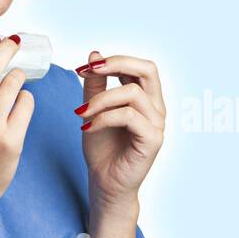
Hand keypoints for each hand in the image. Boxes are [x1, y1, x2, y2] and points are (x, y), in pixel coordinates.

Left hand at [74, 50, 165, 209]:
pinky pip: (128, 116)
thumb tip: (95, 54)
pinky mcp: (152, 140)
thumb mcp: (93, 110)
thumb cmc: (102, 149)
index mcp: (146, 98)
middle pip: (148, 70)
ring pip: (132, 93)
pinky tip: (87, 127)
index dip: (114, 60)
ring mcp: (157, 124)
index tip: (84, 67)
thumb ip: (96, 85)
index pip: (140, 66)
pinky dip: (104, 117)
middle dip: (116, 64)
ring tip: (81, 113)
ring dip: (101, 99)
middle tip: (88, 71)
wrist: (105, 183)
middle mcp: (156, 108)